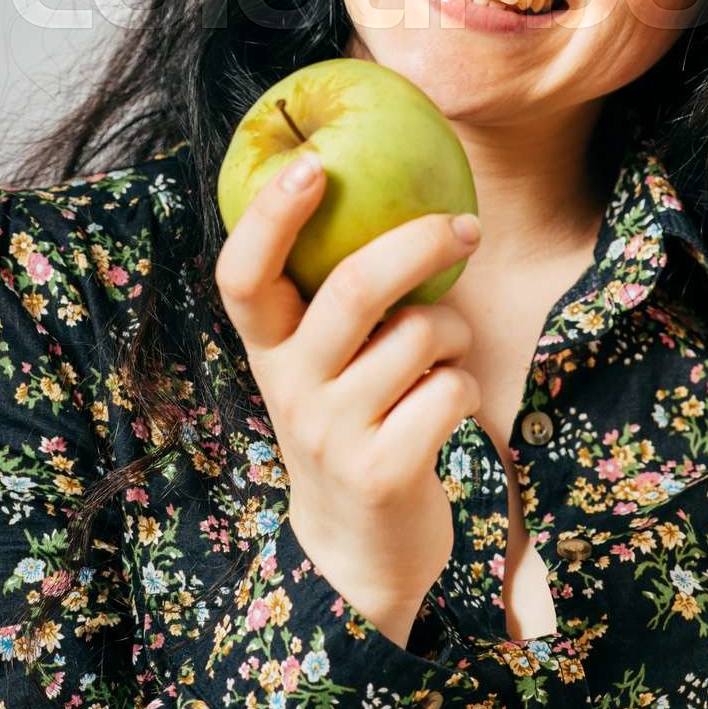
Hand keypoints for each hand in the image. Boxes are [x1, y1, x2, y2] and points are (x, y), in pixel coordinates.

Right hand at [214, 150, 481, 643]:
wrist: (359, 545)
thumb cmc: (356, 414)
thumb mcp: (328, 357)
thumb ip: (343, 291)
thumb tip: (410, 186)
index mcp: (269, 346)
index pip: (242, 274)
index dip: (270, 216)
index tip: (310, 163)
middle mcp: (289, 385)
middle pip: (352, 288)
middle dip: (420, 244)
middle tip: (463, 227)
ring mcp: (331, 432)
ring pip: (418, 335)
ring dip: (454, 331)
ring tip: (444, 353)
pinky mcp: (381, 472)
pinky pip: (450, 391)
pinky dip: (466, 386)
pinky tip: (448, 404)